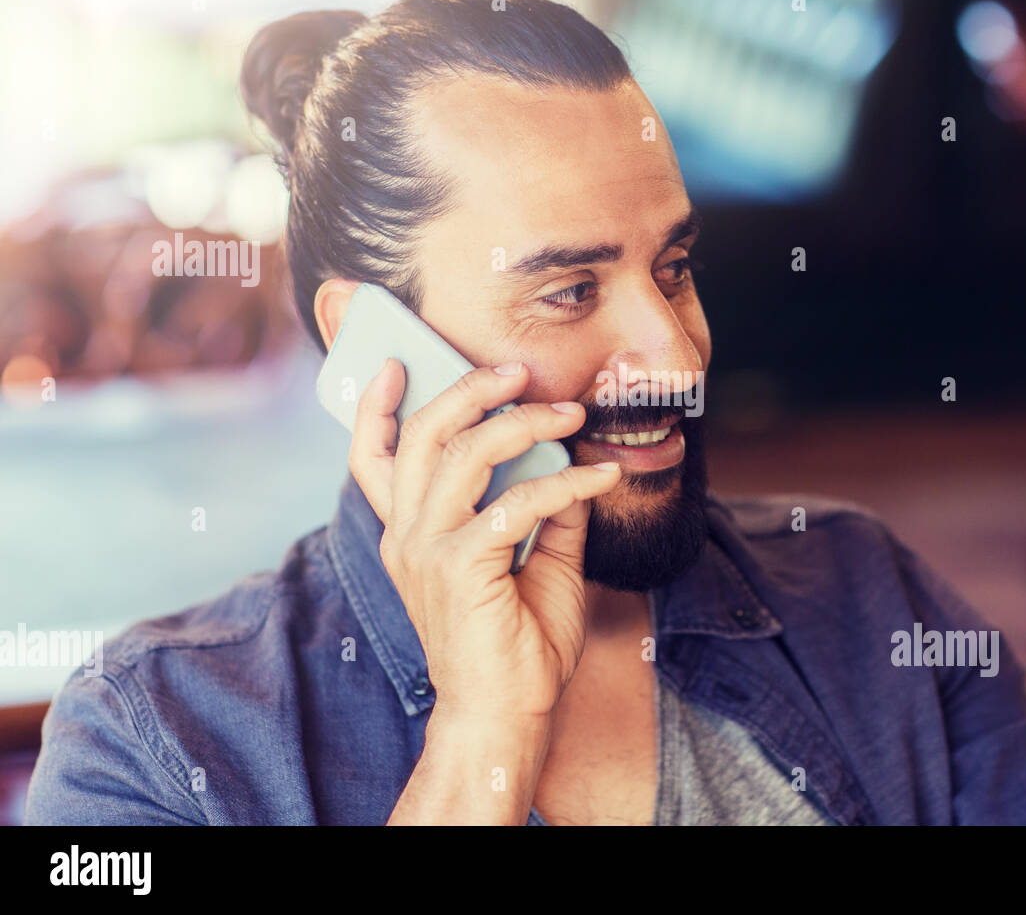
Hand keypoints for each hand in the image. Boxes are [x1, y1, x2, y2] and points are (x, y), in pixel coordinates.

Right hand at [348, 358, 619, 722]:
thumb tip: (574, 460)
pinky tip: (600, 480)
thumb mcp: (537, 562)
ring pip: (462, 453)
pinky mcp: (459, 567)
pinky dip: (564, 483)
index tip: (399, 362)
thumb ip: (548, 509)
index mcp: (410, 533)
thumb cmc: (516, 643)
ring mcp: (427, 550)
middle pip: (420, 435)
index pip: (373, 457)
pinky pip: (516, 502)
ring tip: (567, 413)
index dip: (377, 405)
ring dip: (521, 423)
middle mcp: (407, 535)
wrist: (506, 716)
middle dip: (468, 390)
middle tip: (516, 372)